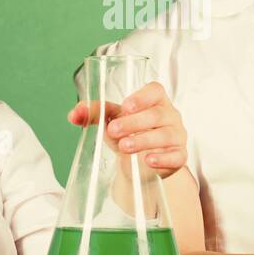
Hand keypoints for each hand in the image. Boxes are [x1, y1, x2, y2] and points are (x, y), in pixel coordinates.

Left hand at [66, 81, 187, 178]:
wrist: (141, 163)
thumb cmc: (130, 132)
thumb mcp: (112, 120)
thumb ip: (94, 113)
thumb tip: (74, 113)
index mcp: (155, 101)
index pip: (156, 91)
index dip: (142, 96)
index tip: (125, 106)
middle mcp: (170, 116)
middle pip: (158, 114)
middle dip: (135, 122)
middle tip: (113, 131)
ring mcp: (177, 136)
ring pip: (166, 135)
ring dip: (144, 140)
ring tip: (124, 147)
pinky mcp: (179, 157)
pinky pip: (176, 156)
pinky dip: (163, 158)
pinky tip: (148, 161)